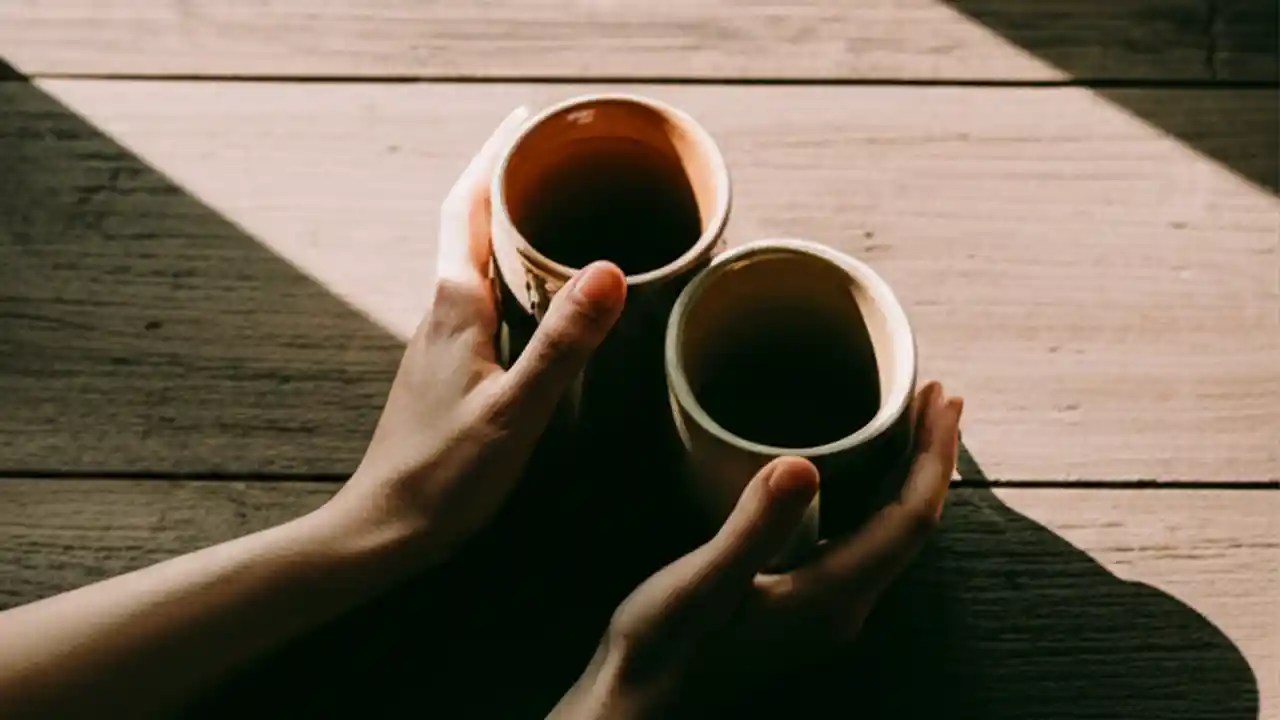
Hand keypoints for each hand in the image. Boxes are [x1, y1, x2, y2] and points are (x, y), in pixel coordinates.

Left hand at [322, 107, 627, 567]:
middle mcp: (441, 313)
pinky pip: (482, 300)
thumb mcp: (516, 410)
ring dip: (509, 229)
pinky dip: (512, 277)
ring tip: (557, 213)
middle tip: (555, 157)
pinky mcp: (450, 370)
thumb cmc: (445, 475)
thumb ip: (562, 343)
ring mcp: (442, 342)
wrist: (386, 528)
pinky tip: (540, 298)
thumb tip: (608, 271)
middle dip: (507, 184)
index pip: (464, 207)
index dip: (492, 158)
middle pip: (470, 226)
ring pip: (475, 263)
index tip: (524, 122)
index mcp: (453, 306)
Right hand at [551, 382, 962, 718]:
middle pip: (912, 525)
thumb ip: (753, 527)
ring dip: (907, 476)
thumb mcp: (702, 581)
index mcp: (831, 597)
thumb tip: (802, 465)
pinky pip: (863, 542)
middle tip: (937, 394)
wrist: (638, 702)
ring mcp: (824, 610)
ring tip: (913, 423)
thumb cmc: (663, 646)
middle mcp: (842, 607)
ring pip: (890, 534)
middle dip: (930, 457)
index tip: (941, 398)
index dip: (933, 456)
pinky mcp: (802, 605)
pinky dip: (876, 497)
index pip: (910, 519)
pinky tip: (859, 475)